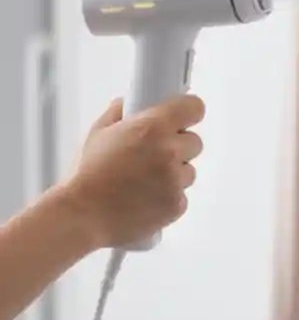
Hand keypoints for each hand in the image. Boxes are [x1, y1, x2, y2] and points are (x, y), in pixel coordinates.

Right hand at [59, 96, 205, 248]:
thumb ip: (119, 113)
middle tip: (152, 154)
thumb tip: (129, 103)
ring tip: (143, 180)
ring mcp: (175, 179)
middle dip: (177, 146)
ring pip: (189, 170)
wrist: (83, 215)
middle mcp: (169, 151)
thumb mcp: (99, 133)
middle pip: (194, 141)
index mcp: (152, 127)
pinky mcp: (177, 203)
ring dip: (174, 173)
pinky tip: (144, 197)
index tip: (183, 116)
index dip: (188, 111)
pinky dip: (168, 196)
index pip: (194, 107)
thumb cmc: (88, 176)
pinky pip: (182, 194)